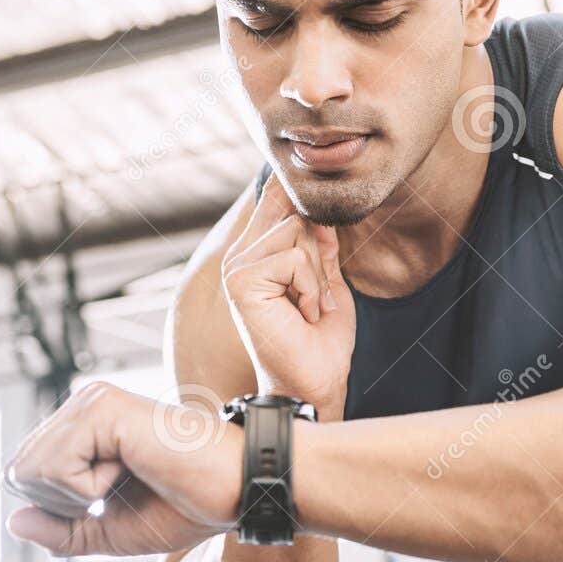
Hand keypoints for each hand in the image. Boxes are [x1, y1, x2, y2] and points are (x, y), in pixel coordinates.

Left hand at [3, 381, 241, 556]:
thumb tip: (13, 522)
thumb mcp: (109, 532)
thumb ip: (61, 530)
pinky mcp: (102, 408)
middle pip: (18, 473)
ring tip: (126, 479)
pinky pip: (56, 467)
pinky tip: (129, 470)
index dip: (58, 509)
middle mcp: (82, 404)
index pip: (24, 476)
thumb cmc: (184, 506)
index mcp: (82, 426)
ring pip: (29, 470)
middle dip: (62, 504)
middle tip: (119, 492)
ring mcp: (91, 401)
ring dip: (77, 496)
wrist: (235, 491)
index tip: (112, 500)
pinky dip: (88, 489)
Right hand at [222, 177, 355, 415]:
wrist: (314, 382)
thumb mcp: (325, 281)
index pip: (273, 200)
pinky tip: (303, 314)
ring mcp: (237, 268)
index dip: (293, 190)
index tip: (304, 178)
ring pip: (295, 232)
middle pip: (291, 212)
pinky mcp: (241, 281)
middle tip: (317, 297)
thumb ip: (319, 245)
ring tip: (310, 307)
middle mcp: (240, 257)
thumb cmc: (320, 340)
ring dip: (317, 274)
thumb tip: (319, 208)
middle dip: (319, 253)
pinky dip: (311, 287)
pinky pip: (294, 258)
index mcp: (256, 254)